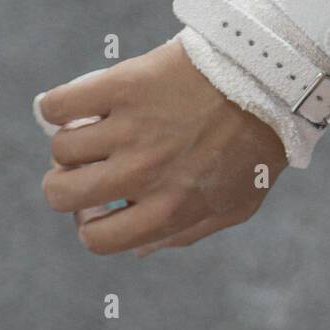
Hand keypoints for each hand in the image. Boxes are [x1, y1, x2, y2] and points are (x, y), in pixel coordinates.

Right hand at [39, 41, 286, 254]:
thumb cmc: (257, 144)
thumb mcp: (236, 204)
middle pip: (62, 195)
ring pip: (62, 148)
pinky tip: (76, 105)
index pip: (97, 240)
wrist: (271, 79)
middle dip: (65, 184)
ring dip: (71, 140)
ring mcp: (130, 129)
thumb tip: (139, 250)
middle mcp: (143, 174)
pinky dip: (58, 107)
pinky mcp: (123, 85)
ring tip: (95, 128)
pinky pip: (59, 105)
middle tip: (85, 166)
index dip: (90, 224)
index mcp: (168, 209)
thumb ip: (186, 233)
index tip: (97, 206)